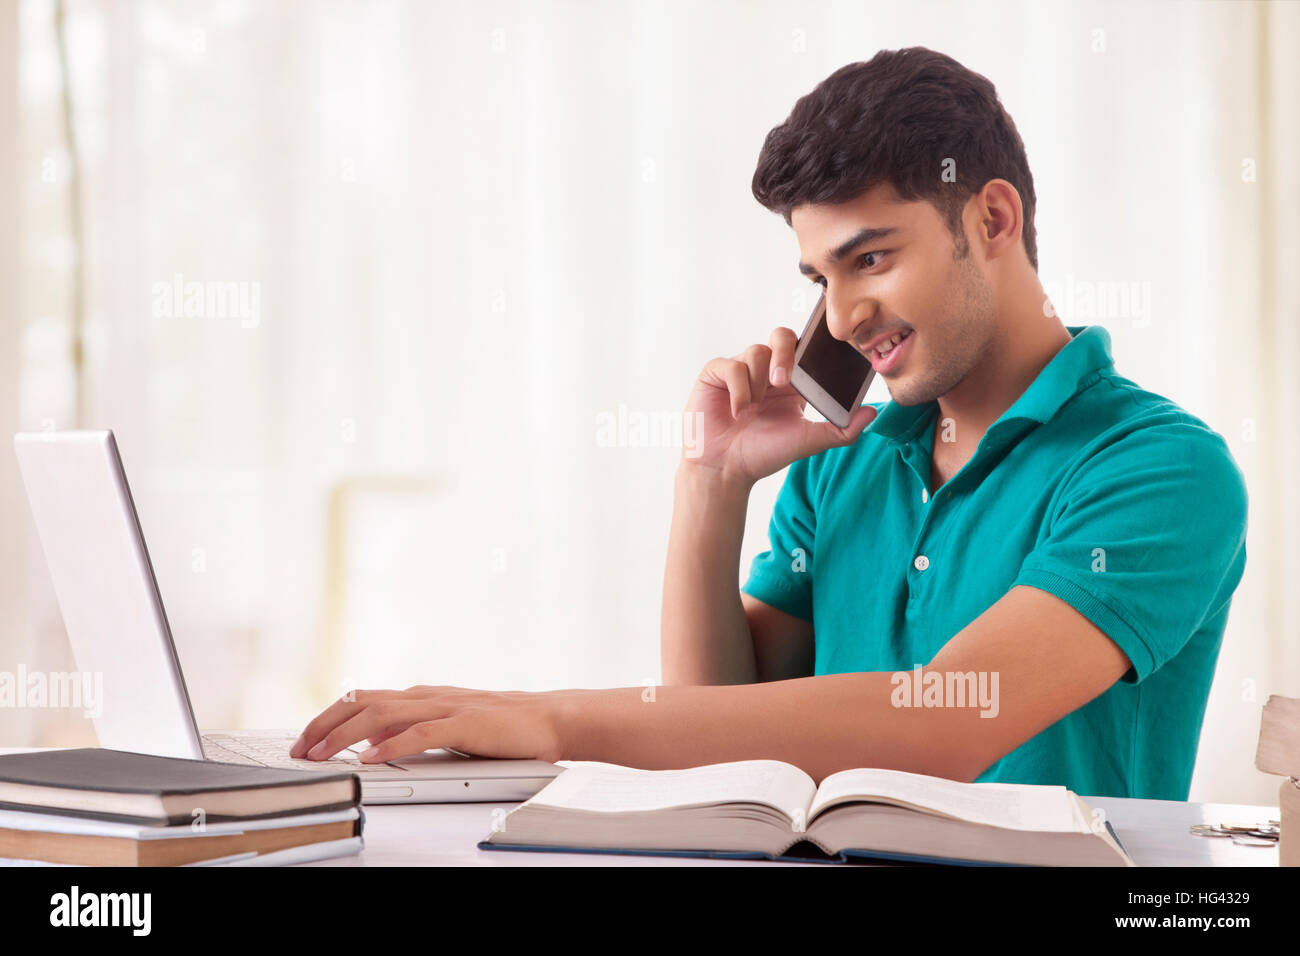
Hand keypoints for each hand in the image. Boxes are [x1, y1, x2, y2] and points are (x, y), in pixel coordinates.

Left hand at [289, 685, 567, 764]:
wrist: (549, 718)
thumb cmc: (503, 726)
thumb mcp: (448, 725)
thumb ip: (413, 729)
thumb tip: (372, 743)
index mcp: (421, 696)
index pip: (363, 699)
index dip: (329, 717)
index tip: (305, 739)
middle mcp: (428, 696)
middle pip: (364, 702)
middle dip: (326, 724)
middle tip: (301, 749)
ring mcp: (446, 708)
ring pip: (384, 715)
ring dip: (347, 734)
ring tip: (323, 753)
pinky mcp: (466, 724)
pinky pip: (422, 733)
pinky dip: (393, 745)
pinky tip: (372, 758)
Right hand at [682, 326, 875, 485]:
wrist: (725, 469)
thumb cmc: (763, 453)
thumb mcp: (808, 441)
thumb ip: (841, 429)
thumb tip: (873, 412)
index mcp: (792, 381)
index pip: (806, 349)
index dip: (813, 345)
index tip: (821, 352)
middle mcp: (767, 370)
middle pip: (782, 335)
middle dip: (785, 353)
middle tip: (783, 381)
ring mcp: (741, 369)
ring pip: (755, 350)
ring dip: (758, 381)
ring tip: (754, 410)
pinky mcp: (716, 373)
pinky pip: (730, 365)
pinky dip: (738, 389)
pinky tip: (738, 412)